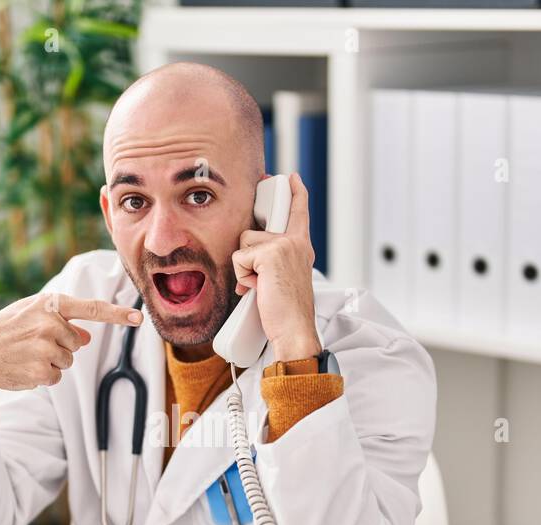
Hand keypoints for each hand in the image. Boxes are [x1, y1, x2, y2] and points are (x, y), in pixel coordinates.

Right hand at [0, 293, 141, 415]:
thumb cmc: (5, 330)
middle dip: (59, 346)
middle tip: (31, 343)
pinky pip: (56, 377)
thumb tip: (87, 337)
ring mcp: (46, 348)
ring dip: (50, 362)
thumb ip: (62, 322)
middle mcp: (50, 323)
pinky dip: (42, 376)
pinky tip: (23, 367)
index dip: (118, 315)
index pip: (92, 309)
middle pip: (76, 343)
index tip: (139, 318)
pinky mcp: (41, 370)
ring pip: (67, 361)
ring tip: (25, 355)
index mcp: (50, 304)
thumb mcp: (31, 316)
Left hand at [231, 171, 320, 362]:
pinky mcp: (270, 254)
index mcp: (301, 247)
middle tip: (260, 277)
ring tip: (261, 286)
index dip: (295, 192)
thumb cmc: (285, 312)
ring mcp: (284, 245)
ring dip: (244, 269)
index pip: (298, 212)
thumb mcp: (282, 279)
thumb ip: (271, 261)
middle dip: (248, 255)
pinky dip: (242, 277)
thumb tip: (246, 257)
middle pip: (253, 231)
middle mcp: (295, 242)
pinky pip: (239, 258)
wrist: (293, 330)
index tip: (290, 177)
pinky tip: (257, 289)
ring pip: (243, 243)